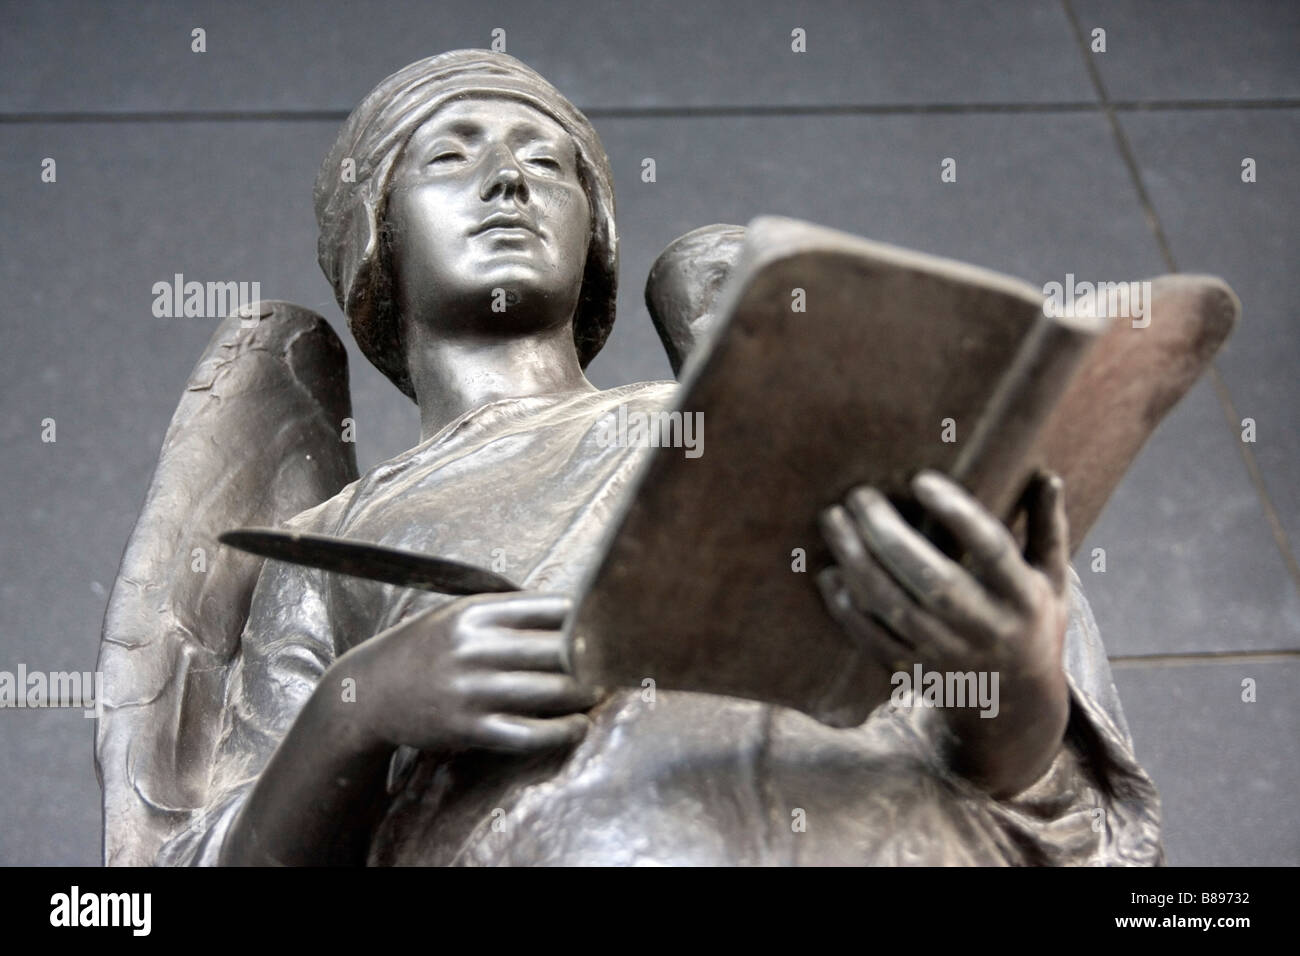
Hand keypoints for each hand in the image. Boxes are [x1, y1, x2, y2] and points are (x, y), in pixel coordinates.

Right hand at [335, 592, 597, 756]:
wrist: (369, 691)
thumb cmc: (425, 648)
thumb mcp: (456, 614)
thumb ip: (505, 611)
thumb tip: (569, 609)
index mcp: (476, 613)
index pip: (551, 610)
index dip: (589, 619)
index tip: (611, 626)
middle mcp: (475, 648)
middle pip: (560, 650)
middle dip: (595, 659)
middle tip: (617, 663)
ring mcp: (472, 689)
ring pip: (551, 692)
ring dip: (584, 695)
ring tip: (600, 692)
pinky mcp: (469, 728)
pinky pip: (528, 734)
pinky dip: (561, 732)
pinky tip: (578, 727)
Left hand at [816, 469, 1070, 796]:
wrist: (1015, 708)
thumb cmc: (1032, 623)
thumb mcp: (1053, 580)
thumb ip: (1048, 527)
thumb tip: (1046, 475)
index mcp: (1023, 598)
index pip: (992, 550)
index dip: (957, 513)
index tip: (920, 480)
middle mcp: (986, 629)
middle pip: (932, 581)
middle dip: (888, 535)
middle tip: (859, 495)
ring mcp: (948, 655)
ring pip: (895, 609)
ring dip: (857, 564)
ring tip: (833, 521)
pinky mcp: (916, 673)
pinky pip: (874, 641)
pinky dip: (847, 609)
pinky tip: (829, 574)